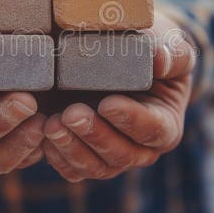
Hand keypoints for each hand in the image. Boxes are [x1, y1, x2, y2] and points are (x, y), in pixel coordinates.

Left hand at [43, 10, 195, 181]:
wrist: (118, 53)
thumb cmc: (149, 46)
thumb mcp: (168, 44)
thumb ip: (172, 52)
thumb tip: (161, 59)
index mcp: (165, 124)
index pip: (153, 130)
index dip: (131, 120)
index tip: (107, 104)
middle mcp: (141, 149)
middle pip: (121, 154)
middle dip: (95, 136)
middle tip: (72, 114)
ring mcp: (111, 157)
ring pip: (95, 167)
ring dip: (72, 148)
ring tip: (52, 124)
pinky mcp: (84, 157)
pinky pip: (72, 168)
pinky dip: (57, 155)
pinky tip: (42, 136)